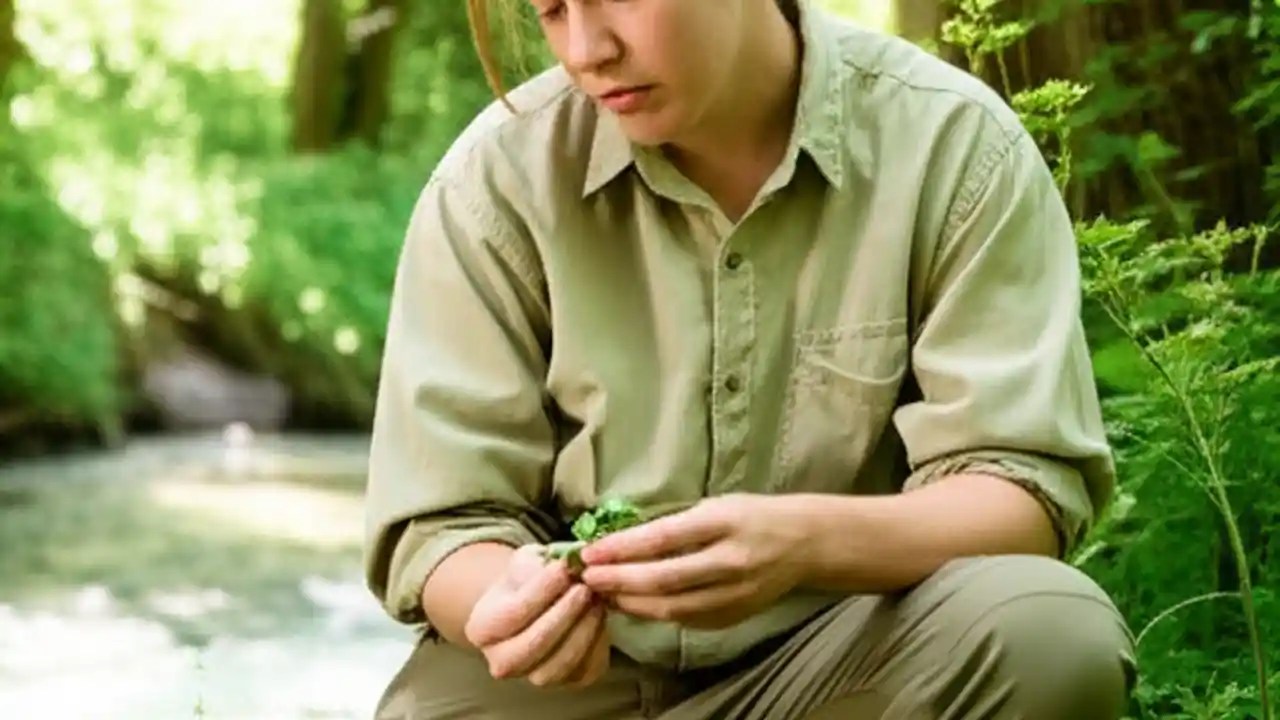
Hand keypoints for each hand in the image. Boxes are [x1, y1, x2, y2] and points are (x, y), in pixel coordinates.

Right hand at [463, 545, 611, 687]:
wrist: (536, 605)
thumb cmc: (527, 580)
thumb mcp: (524, 562)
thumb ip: (538, 565)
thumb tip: (567, 566)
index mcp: (481, 629)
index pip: (513, 614)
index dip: (541, 591)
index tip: (563, 568)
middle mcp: (501, 662)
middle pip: (532, 646)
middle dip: (563, 615)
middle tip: (584, 588)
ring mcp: (533, 677)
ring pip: (558, 665)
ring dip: (582, 631)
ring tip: (596, 601)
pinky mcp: (568, 682)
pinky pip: (585, 671)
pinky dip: (597, 644)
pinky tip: (600, 617)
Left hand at [578, 494, 809, 629]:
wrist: (804, 543)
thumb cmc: (753, 515)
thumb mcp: (717, 505)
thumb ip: (676, 525)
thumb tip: (624, 541)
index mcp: (724, 523)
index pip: (664, 538)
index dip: (623, 548)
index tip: (591, 552)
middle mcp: (730, 561)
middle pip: (664, 579)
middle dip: (619, 580)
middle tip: (587, 577)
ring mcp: (734, 594)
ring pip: (672, 608)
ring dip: (632, 602)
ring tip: (603, 593)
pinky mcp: (734, 616)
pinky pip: (686, 619)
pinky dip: (655, 613)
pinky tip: (634, 604)